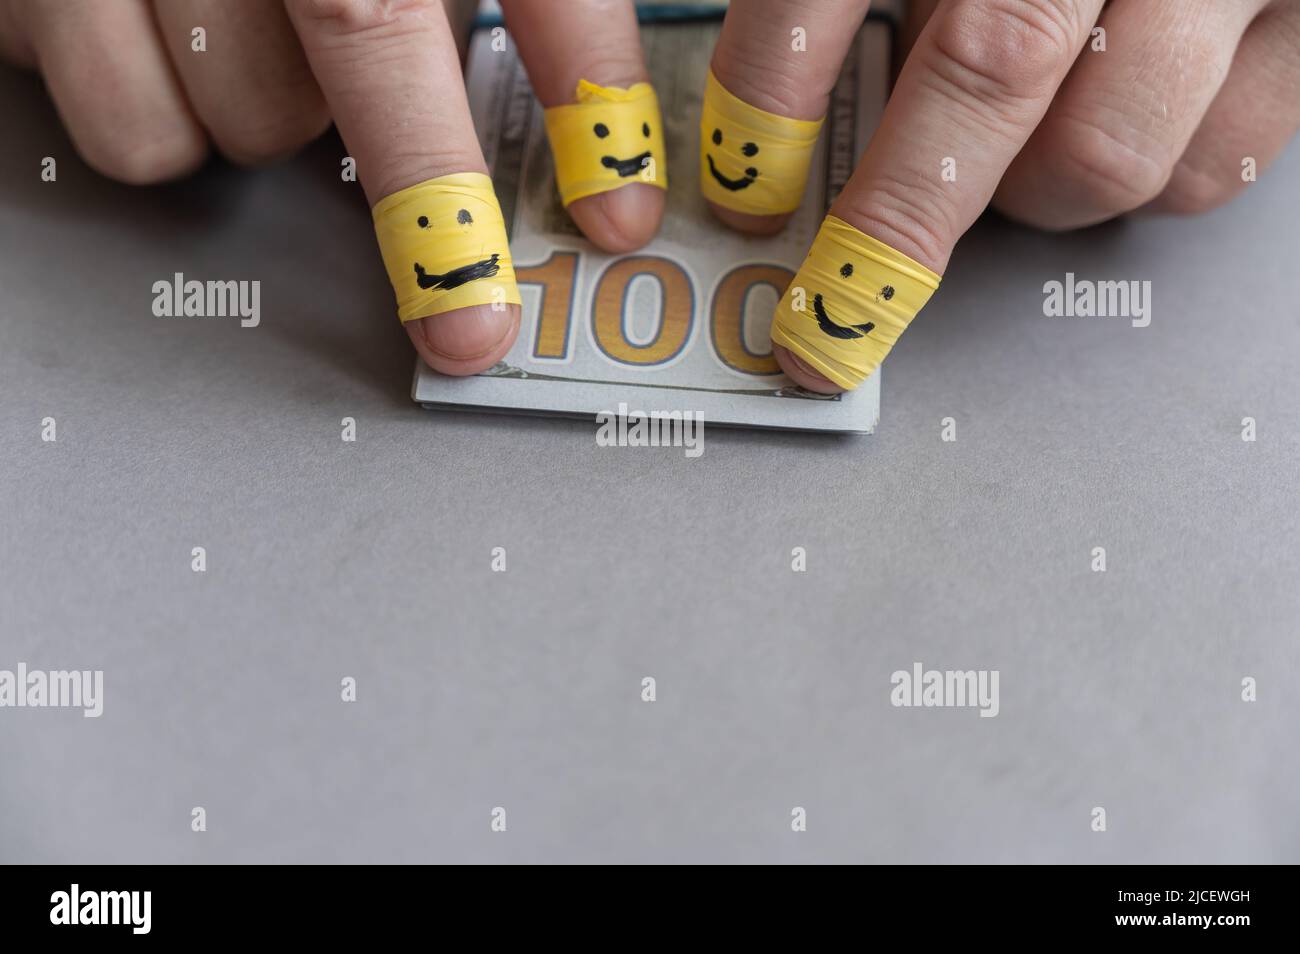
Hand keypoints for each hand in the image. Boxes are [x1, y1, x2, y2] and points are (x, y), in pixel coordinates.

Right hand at [0, 0, 663, 377]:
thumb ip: (502, 6)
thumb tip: (593, 144)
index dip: (585, 87)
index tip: (618, 212)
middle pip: (370, 36)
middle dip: (434, 195)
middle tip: (469, 319)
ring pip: (256, 113)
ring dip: (280, 126)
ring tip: (259, 59)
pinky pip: (141, 138)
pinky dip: (171, 136)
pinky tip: (168, 69)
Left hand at [703, 0, 1299, 391]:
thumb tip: (787, 107)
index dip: (772, 86)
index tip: (739, 180)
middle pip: (985, 73)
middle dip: (894, 215)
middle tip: (839, 296)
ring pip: (1105, 150)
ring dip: (1035, 193)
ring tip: (1022, 156)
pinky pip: (1213, 165)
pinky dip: (1146, 180)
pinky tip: (1118, 130)